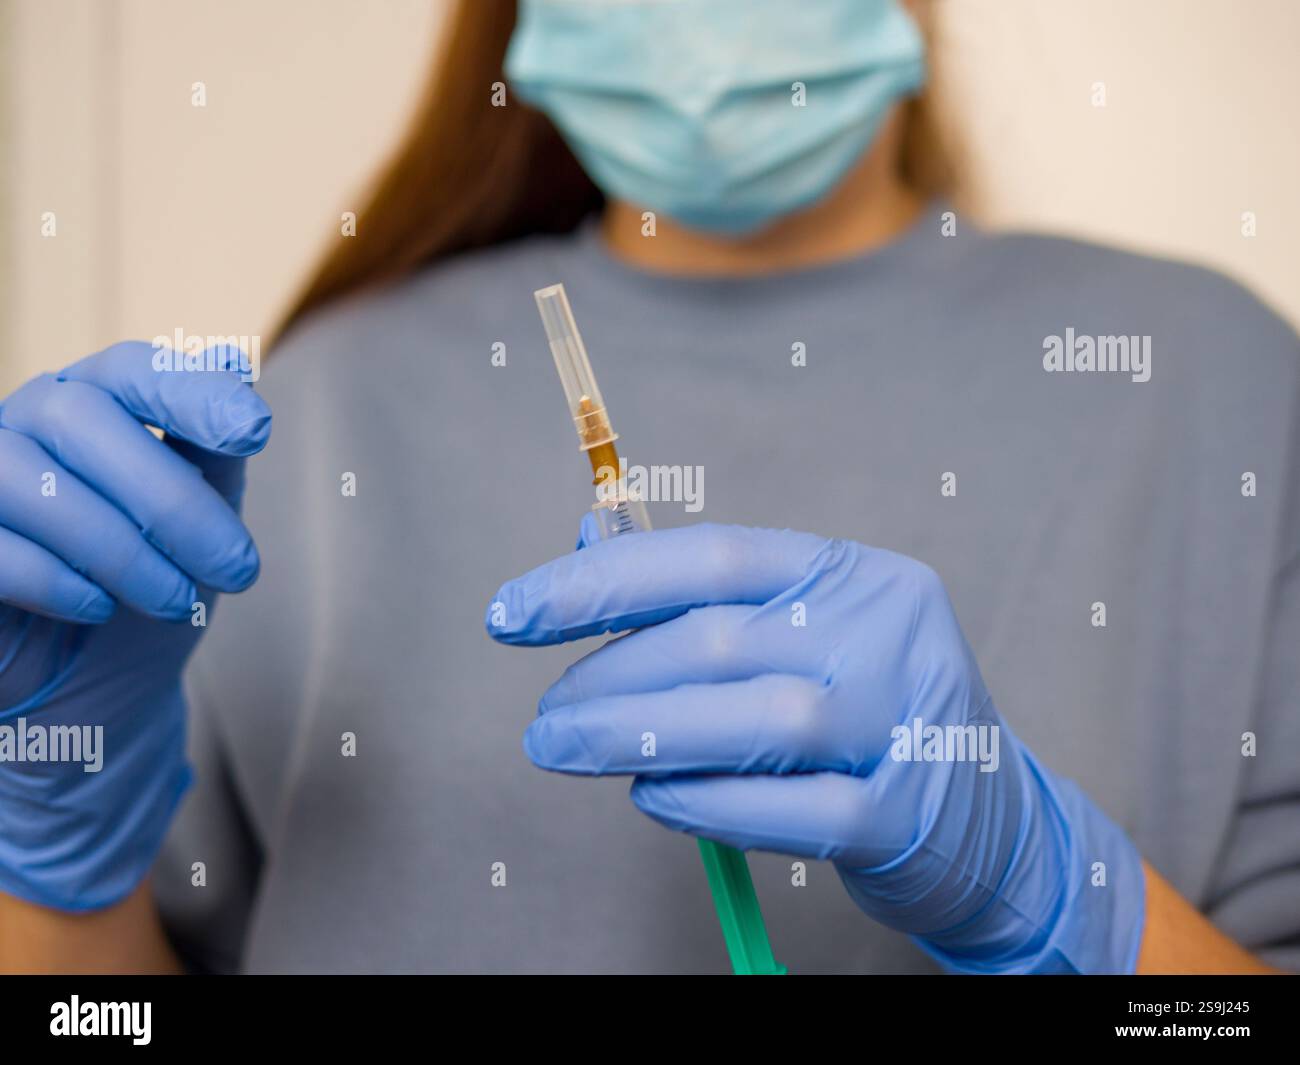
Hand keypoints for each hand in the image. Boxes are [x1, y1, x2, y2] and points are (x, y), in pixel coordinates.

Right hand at [0, 341, 269, 909]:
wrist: (77, 690)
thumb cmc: (147, 597)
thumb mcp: (196, 530)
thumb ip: (208, 464)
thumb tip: (242, 401)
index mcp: (100, 412)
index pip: (140, 367)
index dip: (191, 387)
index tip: (252, 427)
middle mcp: (32, 431)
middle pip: (92, 425)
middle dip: (172, 498)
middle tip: (236, 569)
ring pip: (37, 480)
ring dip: (124, 541)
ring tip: (184, 601)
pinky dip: (54, 574)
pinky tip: (102, 610)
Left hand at [487, 523, 1144, 972]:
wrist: (991, 820)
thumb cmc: (865, 715)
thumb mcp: (805, 638)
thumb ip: (707, 607)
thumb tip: (581, 559)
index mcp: (855, 573)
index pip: (712, 558)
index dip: (599, 581)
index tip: (513, 614)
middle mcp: (887, 634)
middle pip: (718, 641)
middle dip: (605, 677)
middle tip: (546, 719)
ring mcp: (903, 724)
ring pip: (751, 720)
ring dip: (634, 736)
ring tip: (567, 750)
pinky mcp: (902, 816)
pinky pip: (783, 809)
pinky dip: (700, 803)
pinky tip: (650, 799)